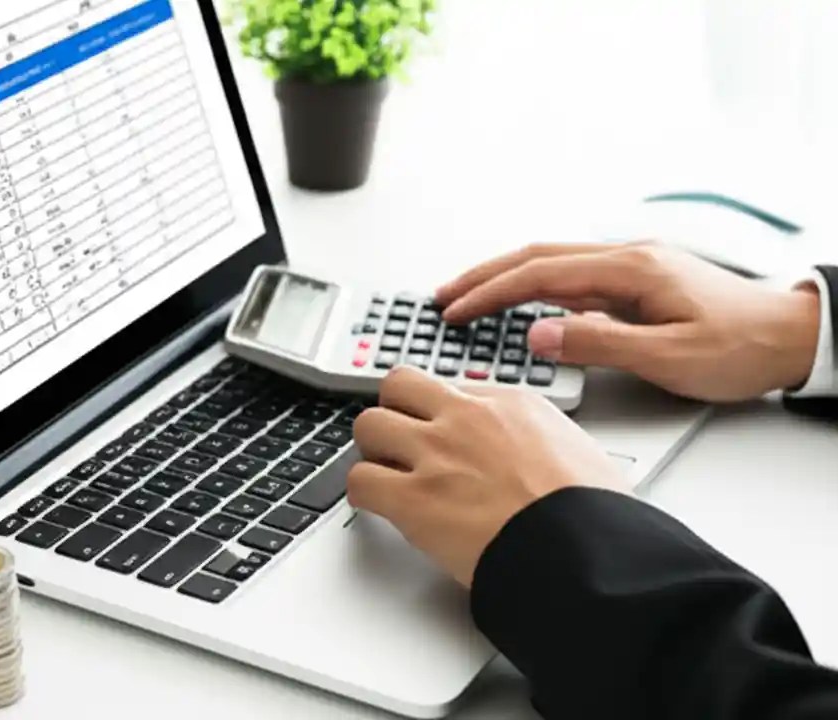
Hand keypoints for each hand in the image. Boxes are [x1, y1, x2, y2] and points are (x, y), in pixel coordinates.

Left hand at [347, 367, 626, 586]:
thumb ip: (540, 441)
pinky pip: (359, 481)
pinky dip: (364, 494)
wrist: (586, 552)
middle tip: (403, 443)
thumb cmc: (593, 514)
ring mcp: (436, 454)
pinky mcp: (413, 499)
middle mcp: (467, 419)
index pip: (451, 388)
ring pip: (369, 425)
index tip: (438, 430)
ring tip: (390, 474)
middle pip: (400, 384)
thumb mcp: (579, 450)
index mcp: (512, 404)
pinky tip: (381, 506)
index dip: (439, 413)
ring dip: (374, 451)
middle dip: (396, 413)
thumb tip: (532, 454)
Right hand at [435, 243, 820, 401]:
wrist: (791, 337)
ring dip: (505, 278)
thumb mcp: (669, 356)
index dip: (490, 292)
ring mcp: (631, 267)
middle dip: (483, 276)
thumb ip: (599, 342)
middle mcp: (627, 258)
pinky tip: (520, 305)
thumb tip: (539, 334)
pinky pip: (570, 278)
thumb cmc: (741, 347)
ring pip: (550, 263)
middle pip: (536, 257)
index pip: (540, 274)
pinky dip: (533, 287)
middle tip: (443, 298)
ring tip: (469, 298)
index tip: (456, 310)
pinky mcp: (636, 282)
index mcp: (630, 269)